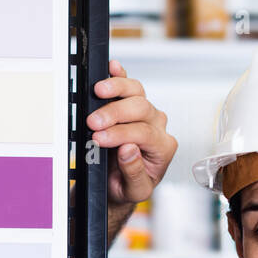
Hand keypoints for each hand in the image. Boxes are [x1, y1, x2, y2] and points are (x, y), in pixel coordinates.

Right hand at [89, 59, 178, 208]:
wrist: (121, 184)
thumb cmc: (129, 186)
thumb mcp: (135, 190)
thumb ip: (134, 172)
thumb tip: (128, 149)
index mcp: (163, 148)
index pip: (144, 133)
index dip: (120, 134)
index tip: (98, 139)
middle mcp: (158, 126)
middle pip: (141, 109)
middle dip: (115, 114)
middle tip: (93, 122)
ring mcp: (146, 113)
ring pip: (137, 93)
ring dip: (117, 89)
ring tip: (99, 91)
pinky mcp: (132, 104)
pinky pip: (130, 86)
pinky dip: (121, 75)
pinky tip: (113, 67)